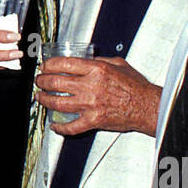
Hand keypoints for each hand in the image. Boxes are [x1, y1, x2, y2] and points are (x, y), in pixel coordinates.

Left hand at [35, 56, 159, 136]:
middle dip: (42, 81)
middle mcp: (91, 86)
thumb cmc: (136, 87)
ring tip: (40, 97)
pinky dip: (60, 128)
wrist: (147, 106)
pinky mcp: (94, 121)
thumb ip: (100, 61)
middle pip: (56, 82)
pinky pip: (71, 126)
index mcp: (96, 69)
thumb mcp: (118, 64)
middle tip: (39, 81)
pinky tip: (55, 126)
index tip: (45, 66)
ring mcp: (91, 105)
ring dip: (45, 100)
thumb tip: (85, 60)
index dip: (49, 65)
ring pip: (58, 103)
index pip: (64, 64)